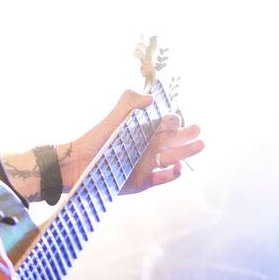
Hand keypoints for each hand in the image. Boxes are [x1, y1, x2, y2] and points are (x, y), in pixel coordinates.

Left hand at [66, 90, 203, 194]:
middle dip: (187, 135)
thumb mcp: (113, 118)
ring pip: (173, 158)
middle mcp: (148, 147)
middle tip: (197, 130)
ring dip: (186, 152)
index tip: (174, 119)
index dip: (172, 120)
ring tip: (200, 145)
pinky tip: (178, 167)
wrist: (78, 165)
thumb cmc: (96, 139)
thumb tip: (151, 97)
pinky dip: (172, 174)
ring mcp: (147, 164)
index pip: (165, 123)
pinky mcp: (143, 181)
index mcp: (144, 130)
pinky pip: (163, 178)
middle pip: (174, 140)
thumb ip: (129, 103)